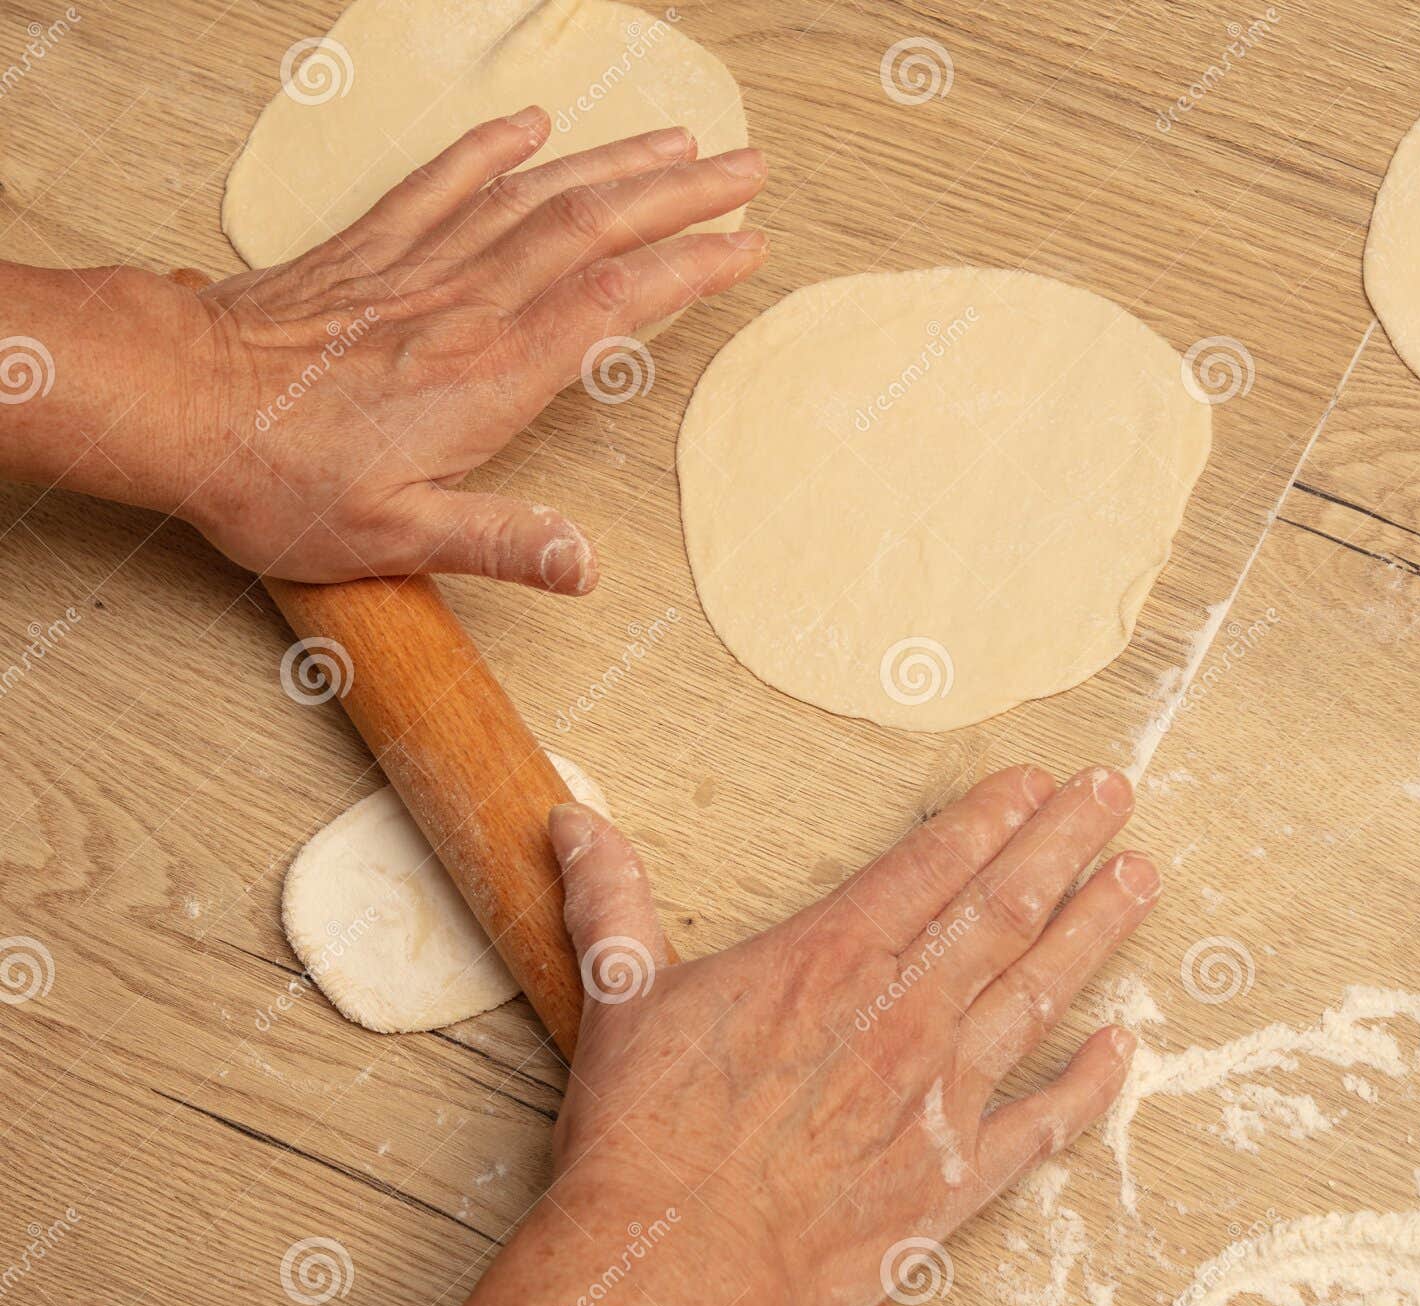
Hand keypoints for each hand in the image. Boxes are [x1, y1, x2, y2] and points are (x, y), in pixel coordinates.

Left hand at [168, 110, 765, 585]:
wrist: (174, 403)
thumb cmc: (278, 477)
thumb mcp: (395, 538)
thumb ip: (499, 543)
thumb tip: (587, 565)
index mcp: (486, 376)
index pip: (611, 301)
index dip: (686, 268)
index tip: (745, 244)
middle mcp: (464, 308)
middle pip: (589, 229)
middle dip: (676, 195)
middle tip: (743, 165)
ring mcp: (416, 270)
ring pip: (532, 196)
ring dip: (610, 165)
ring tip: (673, 143)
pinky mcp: (367, 254)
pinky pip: (440, 183)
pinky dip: (490, 150)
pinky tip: (530, 127)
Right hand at [545, 763, 1158, 1305]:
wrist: (672, 1264)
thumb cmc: (645, 1133)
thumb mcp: (619, 994)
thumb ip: (610, 898)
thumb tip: (570, 817)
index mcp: (828, 959)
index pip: (932, 865)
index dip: (990, 817)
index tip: (1038, 781)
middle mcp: (901, 1014)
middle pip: (1004, 909)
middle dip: (1065, 843)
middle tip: (1115, 793)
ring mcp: (939, 1097)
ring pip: (1039, 994)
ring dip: (1095, 931)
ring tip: (1141, 878)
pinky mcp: (953, 1180)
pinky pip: (1045, 1124)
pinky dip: (1092, 1086)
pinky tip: (1126, 1048)